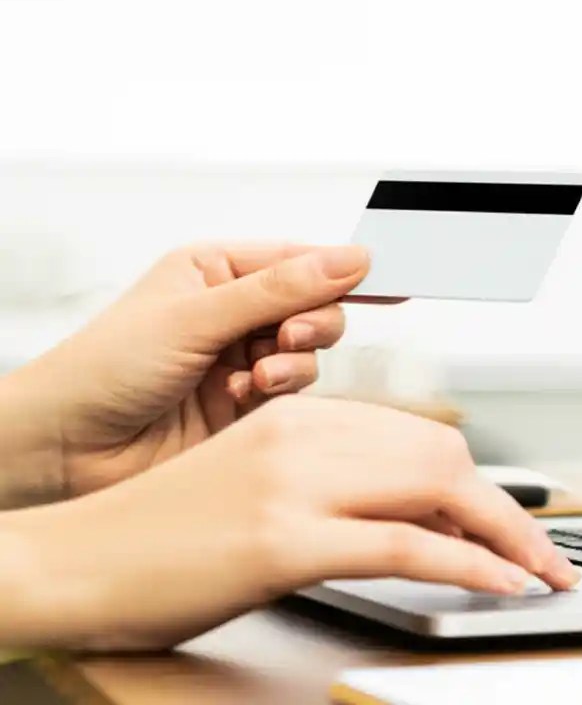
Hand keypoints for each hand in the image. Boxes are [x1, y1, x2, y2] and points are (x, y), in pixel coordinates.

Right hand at [1, 396, 579, 650]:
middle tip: (543, 552)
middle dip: (506, 508)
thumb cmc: (162, 537)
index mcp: (299, 420)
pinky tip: (500, 583)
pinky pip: (406, 545)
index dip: (476, 483)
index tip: (507, 524)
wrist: (72, 563)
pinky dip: (470, 565)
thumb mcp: (260, 491)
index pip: (420, 435)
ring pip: (439, 488)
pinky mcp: (282, 541)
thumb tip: (422, 521)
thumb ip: (336, 490)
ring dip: (507, 537)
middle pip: (443, 452)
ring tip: (541, 572)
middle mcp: (303, 439)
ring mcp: (293, 486)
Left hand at [22, 243, 374, 495]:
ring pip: (311, 353)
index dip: (343, 269)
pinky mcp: (248, 408)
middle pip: (316, 306)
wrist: (66, 450)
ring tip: (255, 375)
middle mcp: (232, 313)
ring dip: (290, 363)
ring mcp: (241, 360)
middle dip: (311, 322)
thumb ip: (280, 289)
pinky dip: (276, 395)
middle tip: (287, 337)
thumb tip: (348, 259)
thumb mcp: (196, 316)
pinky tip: (241, 398)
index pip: (298, 259)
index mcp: (215, 271)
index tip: (388, 279)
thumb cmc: (102, 370)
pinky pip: (293, 393)